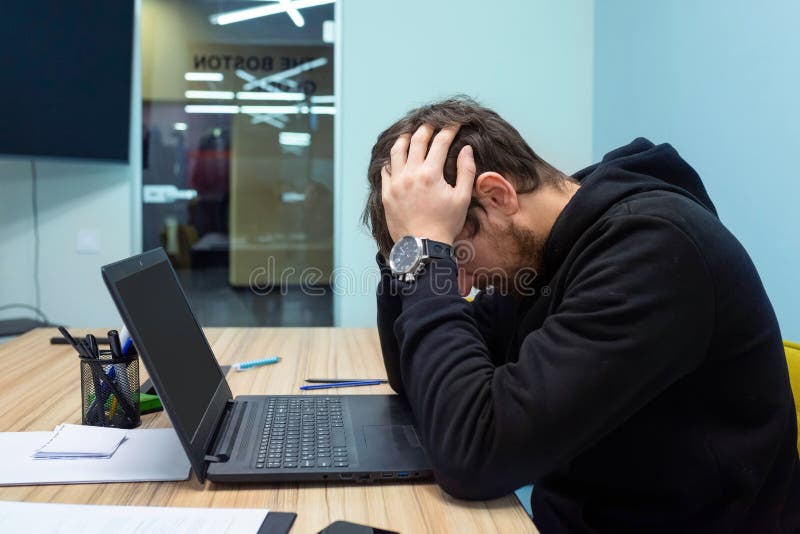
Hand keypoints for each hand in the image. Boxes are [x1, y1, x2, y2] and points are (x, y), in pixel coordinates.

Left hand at [381, 124, 475, 245]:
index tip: (454, 124)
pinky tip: (397, 159)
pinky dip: (392, 160)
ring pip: (397, 151)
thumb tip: (466, 149)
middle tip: (433, 124)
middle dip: (427, 128)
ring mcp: (396, 183)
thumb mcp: (462, 198)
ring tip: (411, 134)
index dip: (449, 129)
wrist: (423, 246)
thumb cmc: (445, 224)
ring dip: (405, 139)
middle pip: (417, 140)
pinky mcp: (387, 193)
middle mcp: (410, 174)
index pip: (440, 141)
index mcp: (430, 174)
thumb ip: (465, 171)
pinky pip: (386, 170)